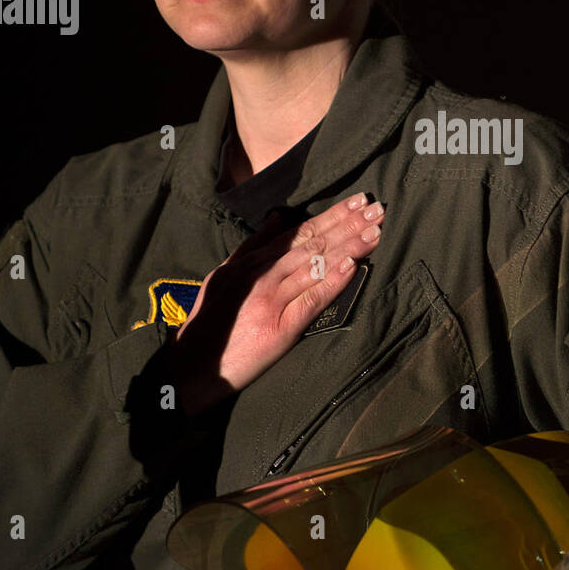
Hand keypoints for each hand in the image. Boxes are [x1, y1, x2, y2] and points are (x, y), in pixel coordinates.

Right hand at [168, 191, 384, 415]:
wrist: (191, 367)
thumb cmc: (209, 323)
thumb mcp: (223, 275)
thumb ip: (252, 246)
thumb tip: (277, 218)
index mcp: (252, 262)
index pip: (299, 232)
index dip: (331, 216)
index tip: (357, 202)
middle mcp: (262, 275)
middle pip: (313, 244)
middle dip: (348, 224)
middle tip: (378, 208)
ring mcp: (271, 300)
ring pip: (316, 265)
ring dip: (349, 246)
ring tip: (375, 231)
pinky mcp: (279, 328)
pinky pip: (311, 299)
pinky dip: (332, 281)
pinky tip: (353, 265)